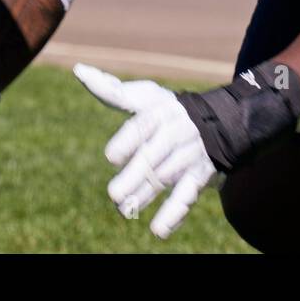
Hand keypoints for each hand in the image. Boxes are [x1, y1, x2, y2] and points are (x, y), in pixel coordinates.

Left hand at [73, 63, 220, 239]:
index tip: (112, 156)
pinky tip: (158, 230)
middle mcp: (174, 133)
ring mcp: (188, 156)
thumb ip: (111, 90)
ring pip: (166, 178)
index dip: (127, 142)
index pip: (142, 127)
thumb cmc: (169, 109)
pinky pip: (188, 196)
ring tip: (126, 209)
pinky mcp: (200, 176)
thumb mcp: (144, 96)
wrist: (220, 120)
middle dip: (134, 176)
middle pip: (152, 157)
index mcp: (159, 112)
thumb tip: (79, 70)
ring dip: (147, 196)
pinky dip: (174, 214)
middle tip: (115, 195)